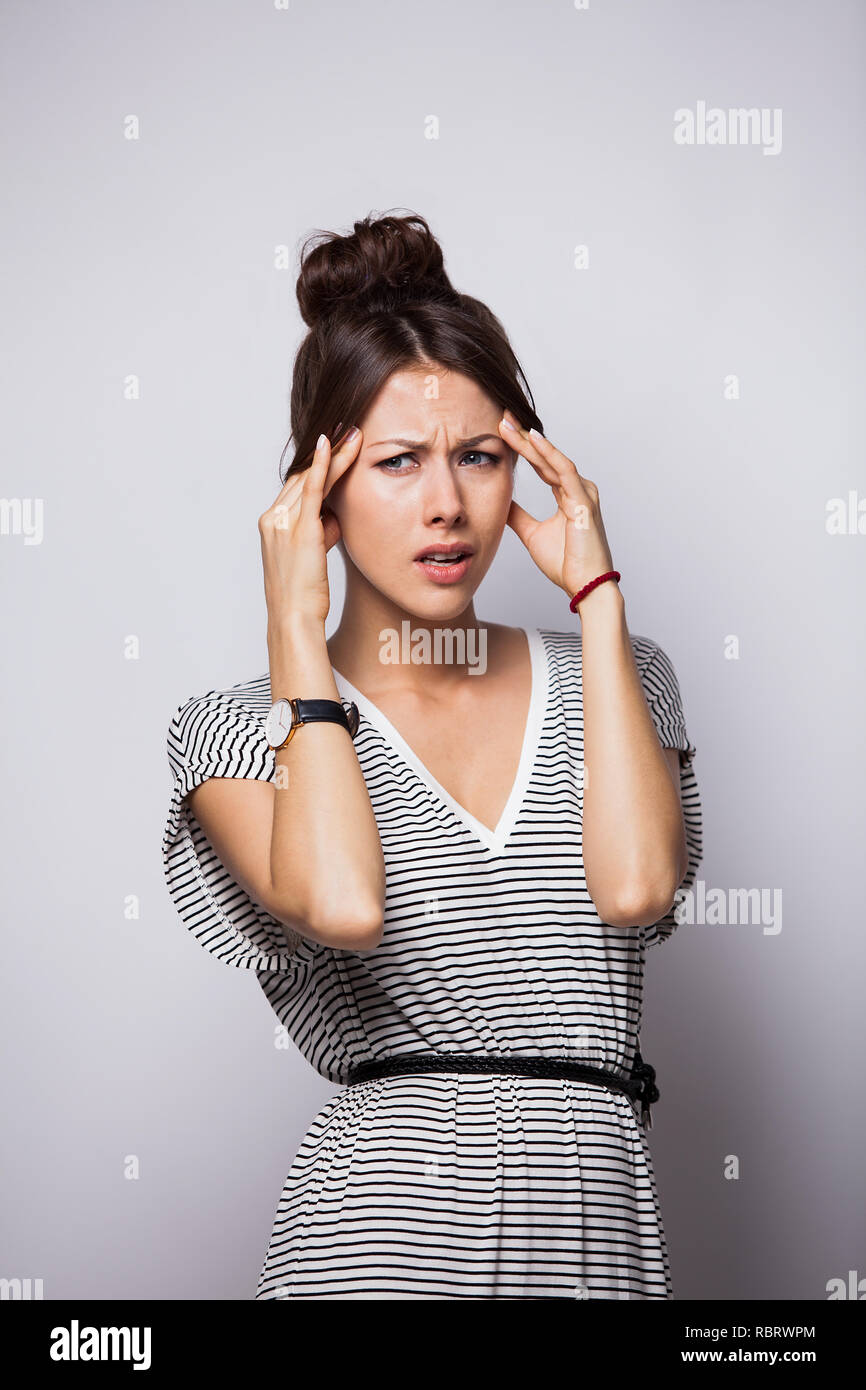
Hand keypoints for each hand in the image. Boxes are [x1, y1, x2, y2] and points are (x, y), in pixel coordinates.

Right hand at [258, 426, 362, 627]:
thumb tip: (336, 517)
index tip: (334, 448)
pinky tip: (332, 444)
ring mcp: (282, 522)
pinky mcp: (300, 529)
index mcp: (271, 525)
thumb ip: (322, 531)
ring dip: (334, 454)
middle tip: (348, 430)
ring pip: (311, 478)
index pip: (296, 487)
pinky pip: (313, 489)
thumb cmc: (304, 596)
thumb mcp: (312, 557)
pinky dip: (323, 464)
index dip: (317, 466)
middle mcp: (272, 519)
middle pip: (302, 477)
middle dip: (327, 453)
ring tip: (353, 433)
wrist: (294, 618)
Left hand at [498, 409, 615, 599]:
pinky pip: (564, 471)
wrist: (584, 586)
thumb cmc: (566, 564)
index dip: (522, 448)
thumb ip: (518, 516)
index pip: (542, 465)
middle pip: (546, 457)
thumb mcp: (531, 535)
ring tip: (509, 424)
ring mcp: (583, 493)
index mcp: (568, 495)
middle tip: (501, 417)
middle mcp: (578, 489)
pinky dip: (547, 454)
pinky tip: (532, 439)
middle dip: (522, 437)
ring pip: (552, 460)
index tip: (501, 431)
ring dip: (530, 441)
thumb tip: (500, 503)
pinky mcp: (584, 501)